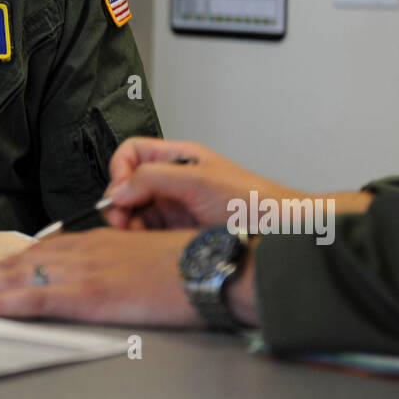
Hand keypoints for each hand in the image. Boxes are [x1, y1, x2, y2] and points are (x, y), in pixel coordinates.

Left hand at [0, 228, 201, 325]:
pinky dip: (0, 303)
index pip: (39, 252)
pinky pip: (33, 298)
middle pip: (18, 261)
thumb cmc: (190, 264)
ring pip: (16, 277)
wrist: (212, 266)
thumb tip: (105, 278)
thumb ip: (117, 265)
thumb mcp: (146, 258)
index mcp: (97, 241)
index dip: (7, 264)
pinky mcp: (88, 293)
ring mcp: (83, 270)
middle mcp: (83, 250)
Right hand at [105, 136, 290, 229]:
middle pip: (128, 185)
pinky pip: (147, 232)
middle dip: (120, 202)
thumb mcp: (199, 181)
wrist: (278, 232)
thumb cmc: (253, 201)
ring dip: (128, 223)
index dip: (120, 170)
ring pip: (134, 212)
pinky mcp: (177, 232)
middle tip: (121, 220)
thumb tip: (121, 187)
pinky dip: (139, 239)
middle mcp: (173, 180)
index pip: (132, 153)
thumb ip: (156, 178)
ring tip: (133, 235)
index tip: (120, 192)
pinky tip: (145, 244)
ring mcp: (175, 207)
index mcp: (177, 159)